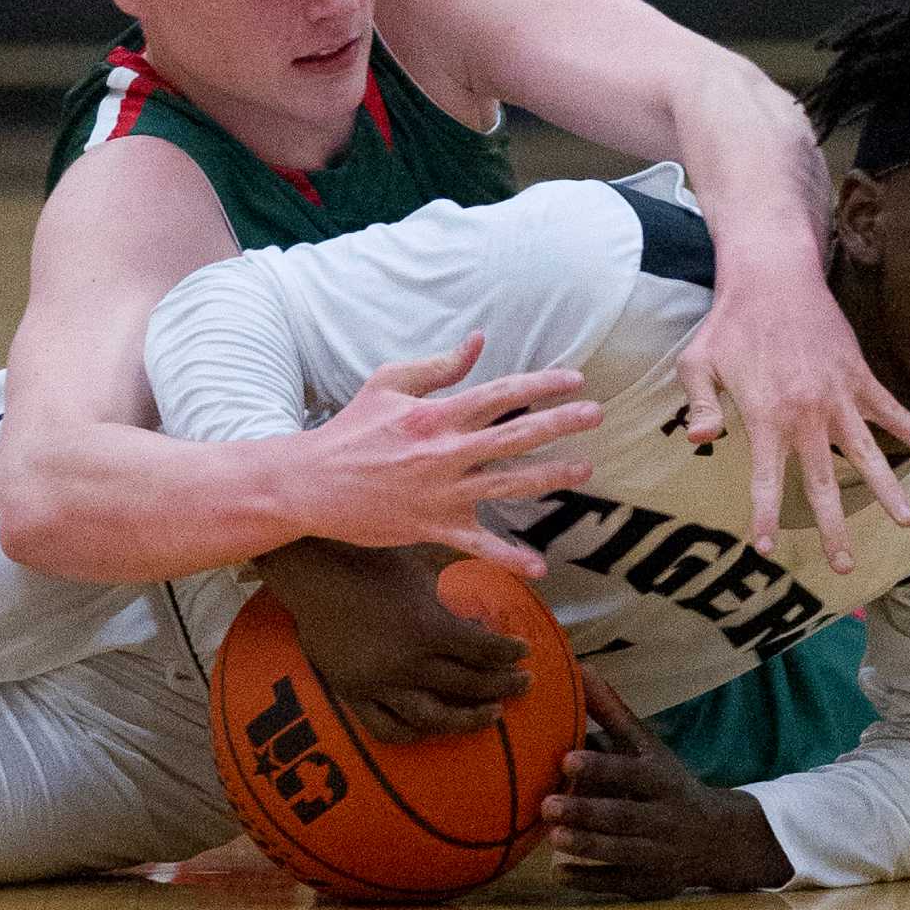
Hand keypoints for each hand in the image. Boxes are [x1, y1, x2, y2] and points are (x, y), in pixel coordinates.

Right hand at [255, 541, 531, 743]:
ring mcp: (379, 683)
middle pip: (469, 684)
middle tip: (524, 684)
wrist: (314, 575)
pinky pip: (388, 728)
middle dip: (504, 684)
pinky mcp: (353, 693)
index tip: (524, 652)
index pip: (484, 649)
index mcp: (427, 626)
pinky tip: (433, 726)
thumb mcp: (425, 561)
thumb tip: (510, 579)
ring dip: (470, 719)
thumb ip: (465, 576)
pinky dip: (415, 732)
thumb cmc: (373, 559)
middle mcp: (406, 661)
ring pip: (434, 717)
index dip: (510, 652)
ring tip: (493, 714)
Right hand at [298, 332, 600, 576]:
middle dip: (560, 424)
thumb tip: (479, 341)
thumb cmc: (350, 430)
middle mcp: (446, 453)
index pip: (500, 395)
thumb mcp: (389, 384)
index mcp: (437, 415)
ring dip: (550, 477)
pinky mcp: (435, 527)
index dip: (541, 386)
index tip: (574, 380)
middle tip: (596, 414)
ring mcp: (443, 493)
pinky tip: (540, 567)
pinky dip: (509, 559)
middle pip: (516, 436)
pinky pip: (479, 546)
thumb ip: (438, 366)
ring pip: (509, 485)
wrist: (313, 484)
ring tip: (584, 470)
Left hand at [544, 669, 791, 897]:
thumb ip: (613, 714)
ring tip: (552, 838)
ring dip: (587, 845)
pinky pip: (620, 883)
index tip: (566, 760)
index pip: (631, 774)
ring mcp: (659, 854)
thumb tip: (580, 669)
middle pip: (623, 816)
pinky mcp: (650, 883)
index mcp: (661, 780)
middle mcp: (663, 818)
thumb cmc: (668, 783)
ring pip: (622, 852)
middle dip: (586, 811)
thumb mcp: (648, 748)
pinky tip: (560, 873)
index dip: (601, 767)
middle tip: (546, 805)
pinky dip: (590, 880)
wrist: (720, 838)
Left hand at [674, 265, 909, 572]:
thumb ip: (699, 404)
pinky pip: (892, 410)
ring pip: (868, 453)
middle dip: (833, 526)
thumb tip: (697, 440)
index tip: (766, 548)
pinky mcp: (859, 375)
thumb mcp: (696, 363)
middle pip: (824, 481)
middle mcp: (806, 413)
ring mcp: (838, 395)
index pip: (766, 478)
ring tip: (907, 523)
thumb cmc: (728, 324)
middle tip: (843, 566)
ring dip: (888, 490)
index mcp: (765, 416)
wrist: (772, 277)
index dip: (765, 514)